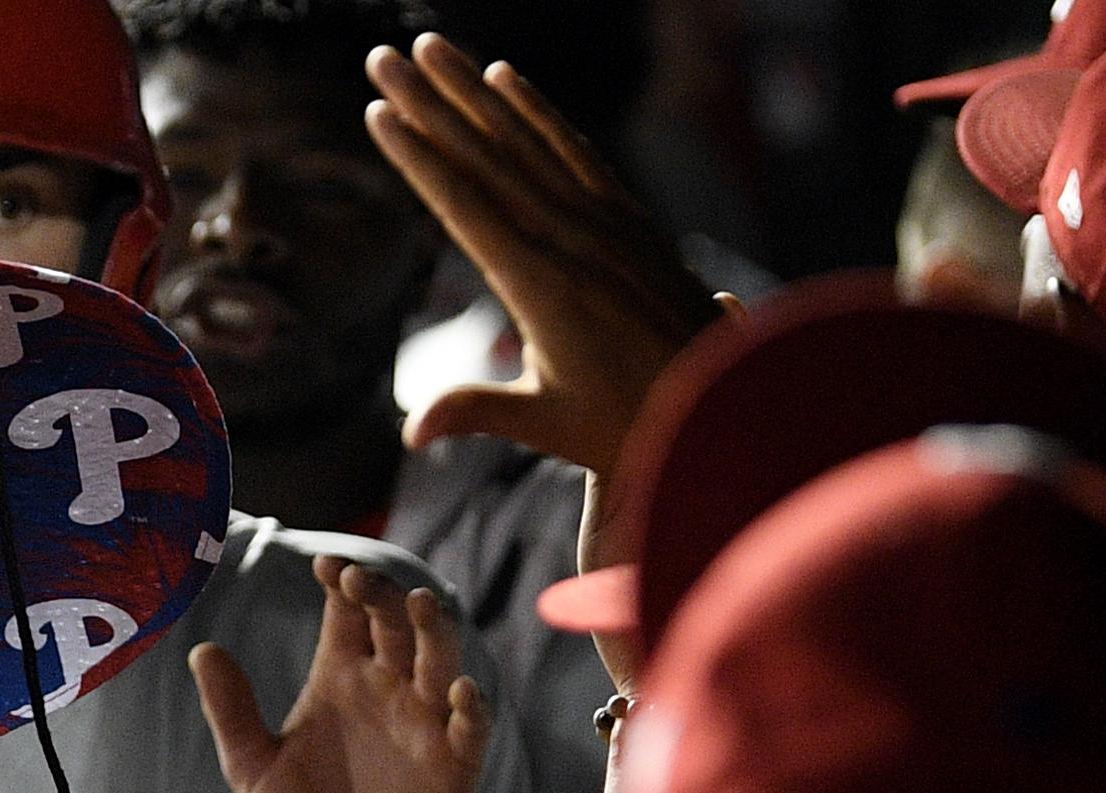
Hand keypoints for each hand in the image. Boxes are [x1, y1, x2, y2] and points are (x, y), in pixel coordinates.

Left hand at [194, 558, 486, 792]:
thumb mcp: (253, 770)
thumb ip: (232, 713)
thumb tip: (201, 651)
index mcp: (341, 677)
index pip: (347, 613)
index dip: (341, 584)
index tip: (325, 566)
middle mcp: (387, 687)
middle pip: (394, 622)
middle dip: (382, 595)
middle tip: (359, 581)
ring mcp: (425, 720)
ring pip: (439, 658)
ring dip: (434, 630)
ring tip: (421, 605)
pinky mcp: (455, 761)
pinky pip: (472, 725)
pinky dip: (471, 705)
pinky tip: (458, 691)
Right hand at [364, 34, 719, 479]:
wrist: (725, 406)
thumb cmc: (629, 425)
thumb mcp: (547, 422)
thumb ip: (475, 412)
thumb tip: (411, 431)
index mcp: (540, 283)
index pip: (465, 203)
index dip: (418, 155)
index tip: (380, 112)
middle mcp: (571, 236)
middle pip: (487, 154)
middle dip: (431, 101)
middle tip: (384, 58)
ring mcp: (604, 220)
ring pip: (528, 137)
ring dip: (475, 89)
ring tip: (433, 48)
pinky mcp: (628, 217)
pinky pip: (575, 149)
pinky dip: (538, 111)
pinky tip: (508, 79)